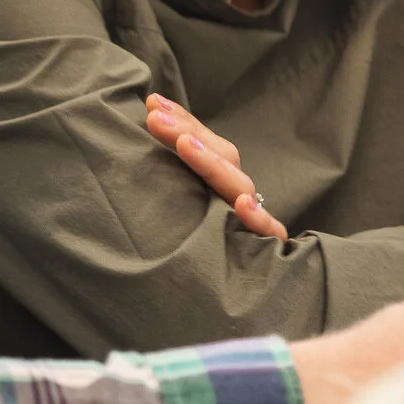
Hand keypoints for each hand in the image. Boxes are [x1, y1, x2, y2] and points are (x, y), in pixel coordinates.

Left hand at [144, 93, 287, 238]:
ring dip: (211, 164)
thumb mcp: (173, 210)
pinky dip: (256, 219)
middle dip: (187, 131)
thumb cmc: (191, 249)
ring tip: (185, 144)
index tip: (151, 103)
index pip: (203, 143)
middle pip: (221, 158)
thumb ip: (163, 180)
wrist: (223, 300)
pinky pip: (266, 233)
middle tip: (154, 117)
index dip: (182, 121)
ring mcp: (252, 221)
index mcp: (217, 185)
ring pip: (238, 186)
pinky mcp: (265, 250)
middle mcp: (236, 198)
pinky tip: (242, 206)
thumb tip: (137, 135)